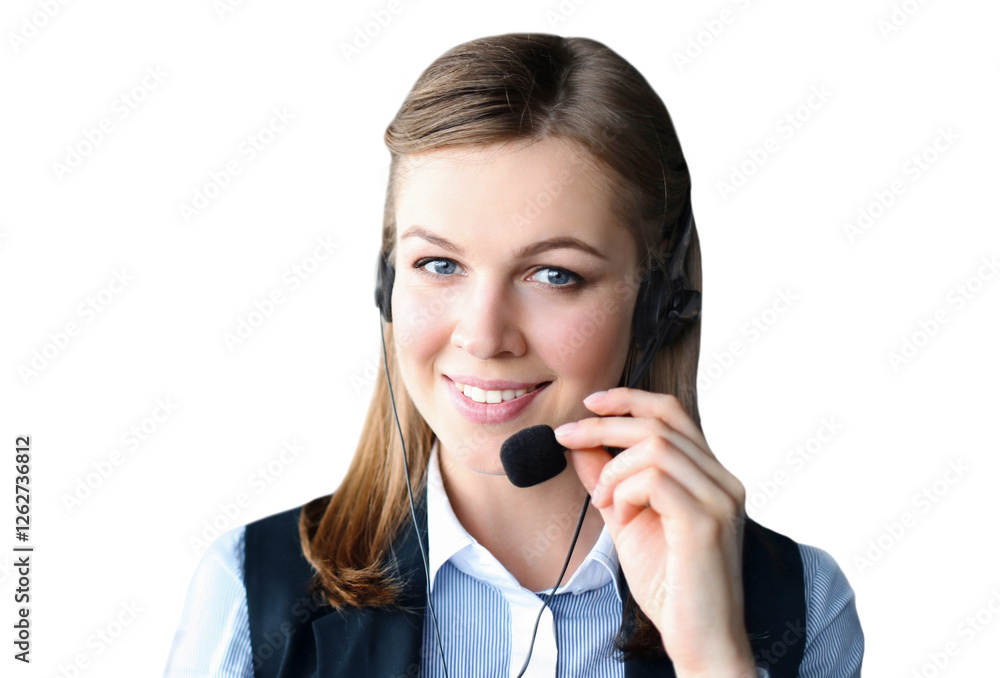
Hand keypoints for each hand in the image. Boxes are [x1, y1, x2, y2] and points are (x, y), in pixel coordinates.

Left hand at [554, 387, 755, 676]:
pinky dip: (624, 492)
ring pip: (654, 447)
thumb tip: (579, 443)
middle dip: (602, 425)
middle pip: (659, 422)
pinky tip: (620, 517)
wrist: (700, 639)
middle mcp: (722, 480)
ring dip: (613, 470)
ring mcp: (719, 499)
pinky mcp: (706, 522)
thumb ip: (608, 480)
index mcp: (709, 475)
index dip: (629, 399)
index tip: (590, 403)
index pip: (672, 412)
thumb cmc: (669, 585)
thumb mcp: (627, 521)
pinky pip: (654, 479)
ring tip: (604, 503)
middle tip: (565, 437)